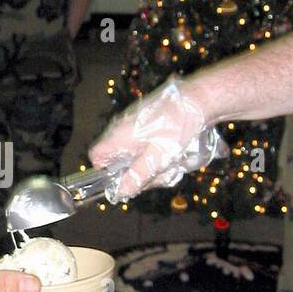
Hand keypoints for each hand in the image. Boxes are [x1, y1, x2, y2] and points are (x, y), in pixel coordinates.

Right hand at [89, 77, 220, 198]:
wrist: (196, 99)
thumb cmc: (176, 127)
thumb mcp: (159, 158)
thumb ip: (138, 176)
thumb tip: (120, 192)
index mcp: (119, 136)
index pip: (96, 156)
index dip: (105, 171)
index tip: (124, 180)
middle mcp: (122, 128)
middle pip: (117, 158)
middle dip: (136, 171)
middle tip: (158, 174)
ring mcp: (134, 123)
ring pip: (134, 152)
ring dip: (150, 163)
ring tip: (171, 162)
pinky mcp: (147, 121)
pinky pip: (145, 143)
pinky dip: (156, 152)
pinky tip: (173, 152)